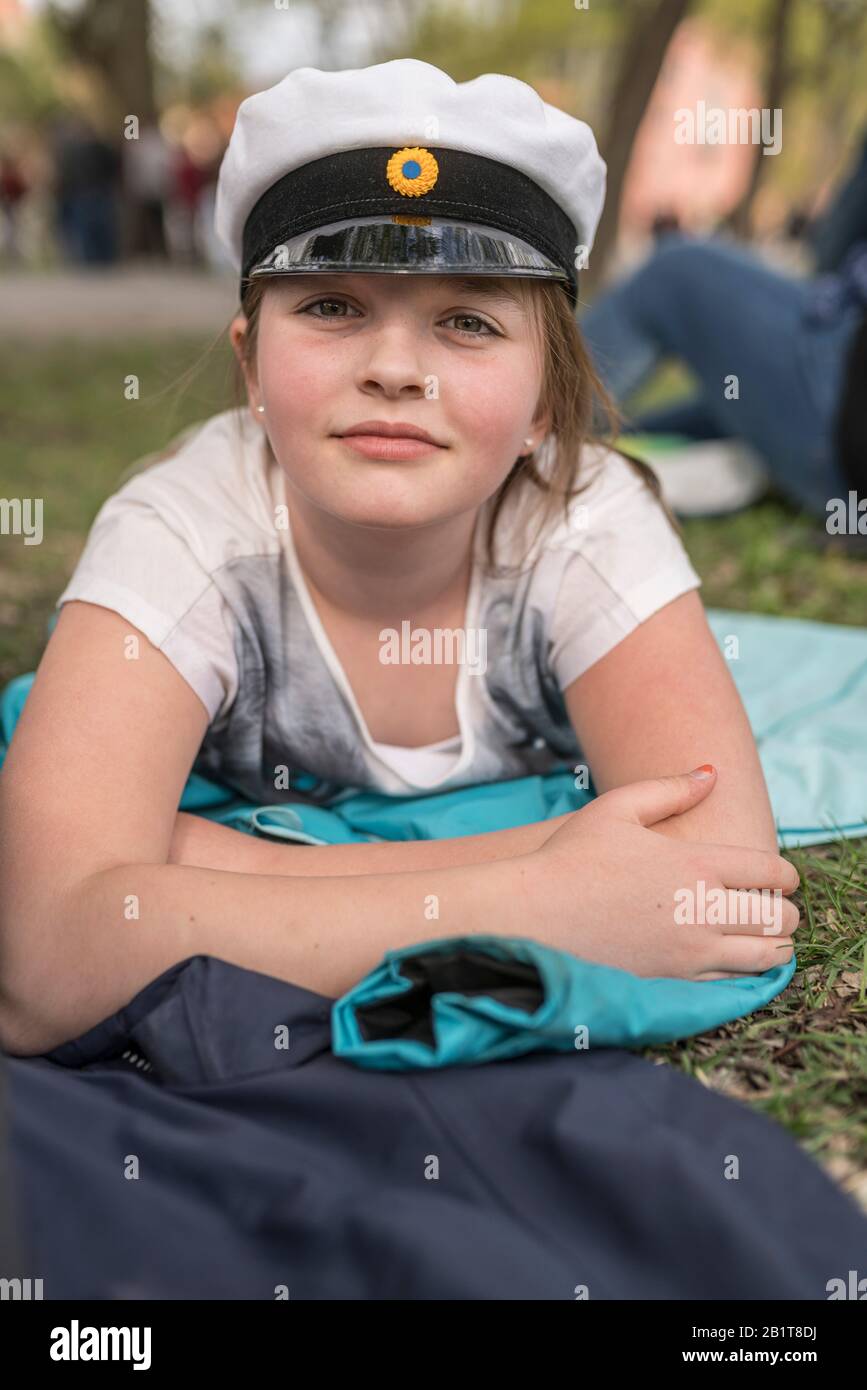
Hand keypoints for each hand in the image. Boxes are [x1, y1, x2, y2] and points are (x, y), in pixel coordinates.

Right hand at [516, 767, 799, 979]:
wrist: (533, 914)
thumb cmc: (572, 855)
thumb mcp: (619, 807)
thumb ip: (671, 789)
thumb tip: (712, 773)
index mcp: (696, 863)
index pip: (770, 871)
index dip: (788, 874)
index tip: (786, 876)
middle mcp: (702, 909)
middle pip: (777, 916)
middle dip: (789, 912)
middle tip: (780, 907)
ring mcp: (689, 949)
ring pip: (764, 955)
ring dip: (777, 944)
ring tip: (771, 937)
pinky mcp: (673, 977)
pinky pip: (732, 980)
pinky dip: (749, 971)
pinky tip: (741, 960)